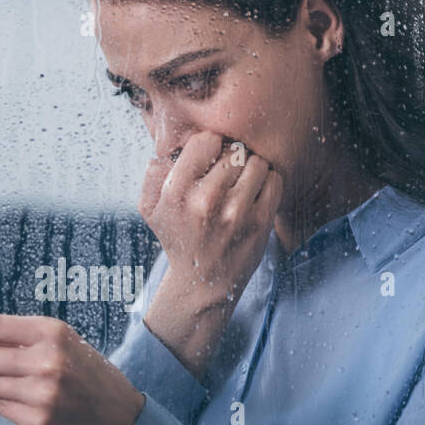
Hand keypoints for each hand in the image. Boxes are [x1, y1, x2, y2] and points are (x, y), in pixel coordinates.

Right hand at [140, 130, 282, 312]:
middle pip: (235, 151)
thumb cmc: (177, 238)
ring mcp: (236, 213)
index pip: (206, 140)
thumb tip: (169, 148)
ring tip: (242, 185)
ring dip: (252, 170)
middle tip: (227, 175)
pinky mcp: (261, 223)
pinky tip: (255, 195)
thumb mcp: (150, 208)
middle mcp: (205, 201)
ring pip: (257, 162)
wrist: (202, 284)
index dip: (210, 147)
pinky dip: (268, 183)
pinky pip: (274, 180)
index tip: (209, 161)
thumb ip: (153, 173)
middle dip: (232, 159)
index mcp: (176, 193)